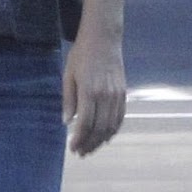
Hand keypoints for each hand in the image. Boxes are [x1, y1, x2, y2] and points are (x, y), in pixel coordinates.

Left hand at [63, 34, 125, 156]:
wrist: (104, 39)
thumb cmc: (81, 55)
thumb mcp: (68, 75)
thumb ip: (68, 100)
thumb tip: (67, 122)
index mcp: (89, 91)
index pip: (86, 123)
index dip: (79, 138)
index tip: (72, 148)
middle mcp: (106, 95)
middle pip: (99, 128)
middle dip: (90, 143)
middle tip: (81, 153)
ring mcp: (117, 95)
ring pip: (111, 125)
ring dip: (101, 140)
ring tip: (91, 148)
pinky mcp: (123, 93)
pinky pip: (120, 117)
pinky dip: (113, 130)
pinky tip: (105, 137)